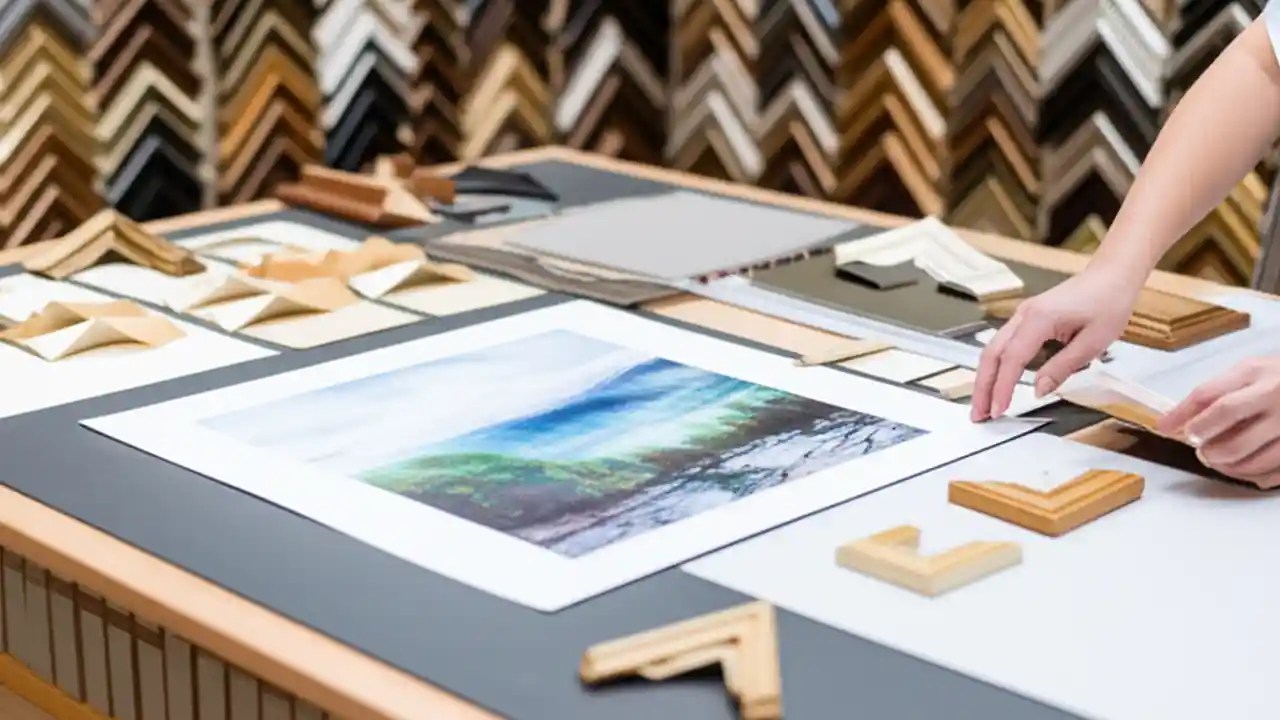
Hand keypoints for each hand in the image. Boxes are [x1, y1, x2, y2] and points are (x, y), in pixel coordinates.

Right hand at [971, 265, 1141, 420]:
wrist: (1112, 274)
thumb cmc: (1108, 302)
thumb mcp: (1093, 342)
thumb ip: (1062, 367)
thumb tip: (1038, 389)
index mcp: (1039, 319)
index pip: (1012, 360)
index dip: (1002, 388)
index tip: (998, 410)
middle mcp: (1024, 315)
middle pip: (991, 355)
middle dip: (982, 386)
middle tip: (978, 414)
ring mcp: (1023, 315)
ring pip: (993, 349)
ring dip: (986, 378)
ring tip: (984, 404)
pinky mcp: (1028, 319)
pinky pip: (1004, 344)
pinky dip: (997, 366)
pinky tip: (998, 382)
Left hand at [1157, 357, 1279, 487]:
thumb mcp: (1251, 372)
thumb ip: (1218, 392)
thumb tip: (1178, 419)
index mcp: (1254, 372)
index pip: (1207, 395)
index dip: (1180, 414)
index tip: (1164, 428)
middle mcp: (1274, 394)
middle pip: (1226, 419)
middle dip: (1203, 437)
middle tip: (1198, 448)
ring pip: (1250, 454)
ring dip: (1225, 464)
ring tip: (1216, 459)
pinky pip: (1273, 471)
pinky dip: (1253, 475)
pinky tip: (1243, 469)